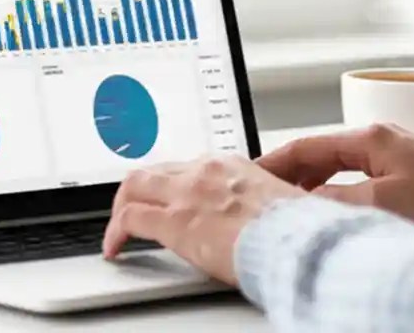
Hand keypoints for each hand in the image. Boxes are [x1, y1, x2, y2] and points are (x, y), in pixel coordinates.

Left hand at [102, 156, 304, 284]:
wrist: (299, 243)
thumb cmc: (298, 231)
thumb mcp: (280, 206)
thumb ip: (260, 206)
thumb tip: (263, 219)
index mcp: (233, 165)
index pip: (190, 167)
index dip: (174, 183)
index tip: (171, 196)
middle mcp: (206, 171)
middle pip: (157, 170)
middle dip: (141, 189)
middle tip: (134, 208)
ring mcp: (187, 192)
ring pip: (135, 185)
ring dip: (122, 205)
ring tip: (118, 227)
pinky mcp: (174, 221)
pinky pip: (130, 218)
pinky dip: (116, 231)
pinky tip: (115, 248)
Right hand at [258, 124, 413, 227]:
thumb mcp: (382, 203)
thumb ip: (335, 199)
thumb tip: (303, 201)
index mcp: (370, 137)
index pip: (306, 145)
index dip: (273, 162)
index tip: (248, 176)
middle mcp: (381, 140)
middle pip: (319, 155)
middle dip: (289, 176)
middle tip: (263, 198)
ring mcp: (396, 158)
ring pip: (338, 170)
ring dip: (313, 188)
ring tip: (290, 210)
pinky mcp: (409, 178)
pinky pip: (357, 181)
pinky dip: (337, 195)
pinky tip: (331, 214)